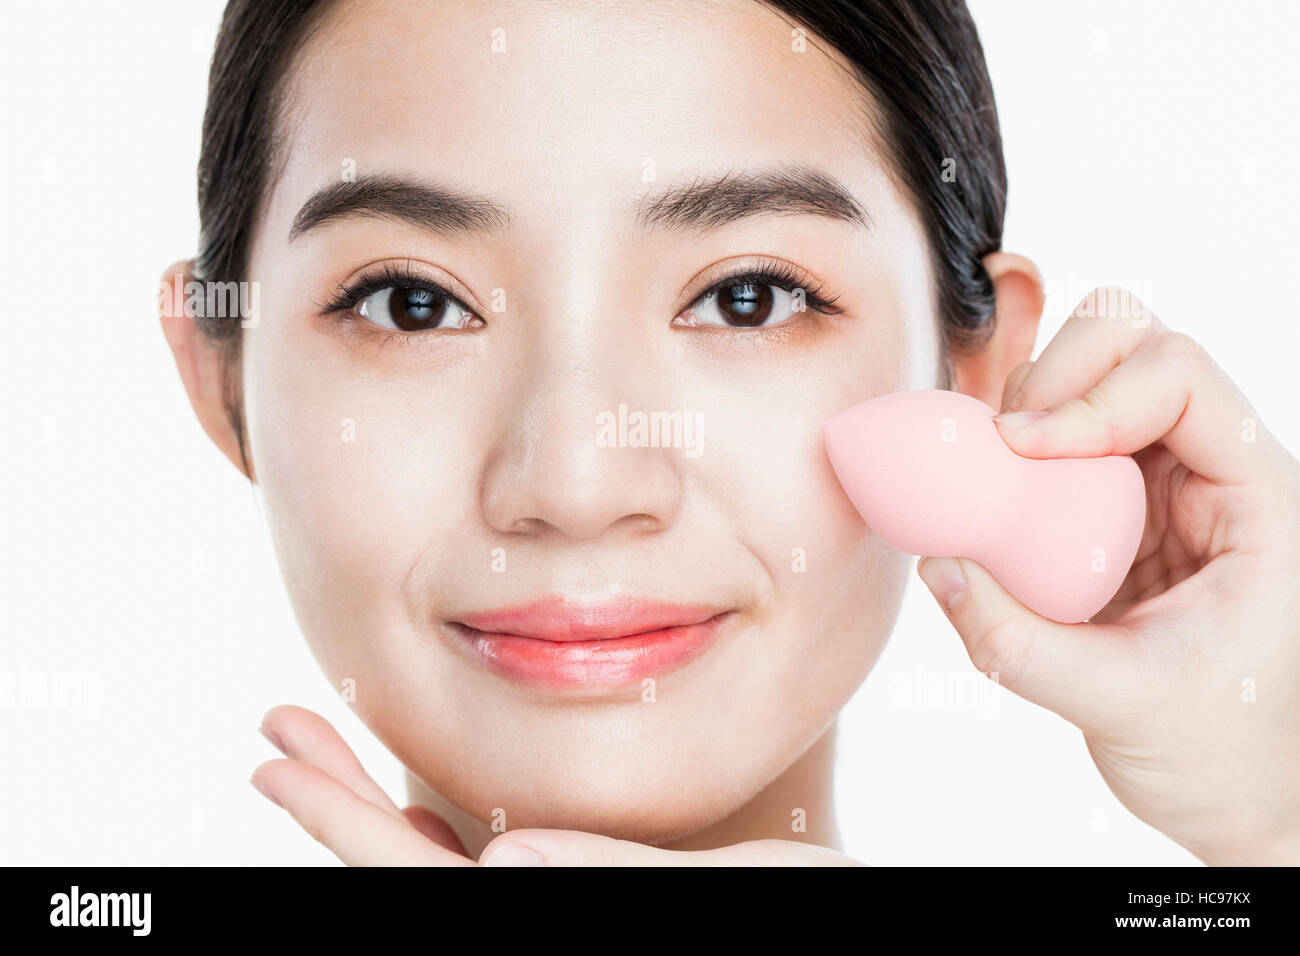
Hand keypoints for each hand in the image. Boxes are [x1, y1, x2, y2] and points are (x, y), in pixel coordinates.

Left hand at [251, 705, 859, 865]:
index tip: (274, 761)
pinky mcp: (588, 886)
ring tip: (323, 740)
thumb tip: (499, 860)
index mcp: (564, 920)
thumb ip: (618, 877)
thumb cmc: (820, 909)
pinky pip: (491, 865)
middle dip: (337, 798)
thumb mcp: (741, 887)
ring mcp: (563, 901)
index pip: (424, 885)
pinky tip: (420, 796)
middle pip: (410, 872)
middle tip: (274, 730)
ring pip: (442, 864)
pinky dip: (441, 828)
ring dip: (378, 801)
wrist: (842, 919)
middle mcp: (548, 915)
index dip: (343, 825)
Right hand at [916, 287, 1299, 864]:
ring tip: (994, 464)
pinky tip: (987, 488)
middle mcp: (1210, 470)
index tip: (1024, 450)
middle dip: (1059, 373)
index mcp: (1257, 498)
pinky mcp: (1109, 506)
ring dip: (1032, 399)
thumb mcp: (1122, 706)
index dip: (1098, 396)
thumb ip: (1020, 645)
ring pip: (1093, 372)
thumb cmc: (1217, 752)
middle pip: (1139, 344)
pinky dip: (1010, 440)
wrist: (1224, 790)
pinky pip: (1055, 433)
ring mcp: (1158, 481)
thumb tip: (939, 566)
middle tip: (1006, 442)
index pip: (1184, 379)